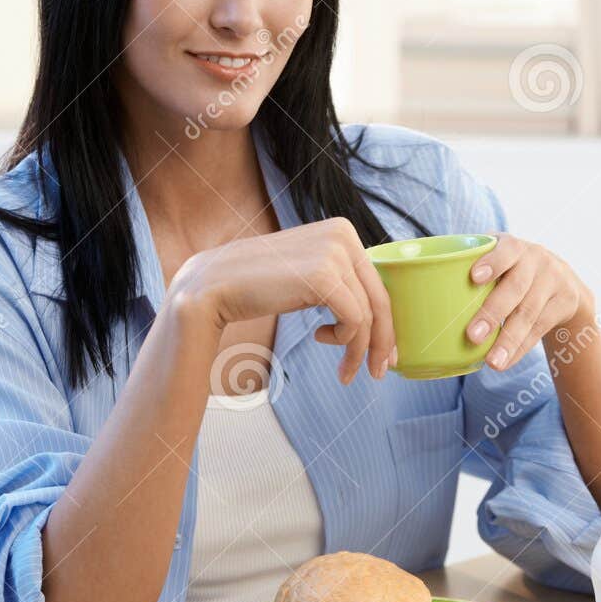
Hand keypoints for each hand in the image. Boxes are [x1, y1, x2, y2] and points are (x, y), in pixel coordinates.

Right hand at [166, 217, 395, 383]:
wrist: (214, 286)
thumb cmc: (260, 285)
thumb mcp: (308, 274)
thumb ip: (340, 281)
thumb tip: (377, 316)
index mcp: (343, 229)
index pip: (376, 282)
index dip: (386, 322)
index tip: (385, 353)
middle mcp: (343, 234)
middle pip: (380, 298)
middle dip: (383, 342)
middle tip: (379, 372)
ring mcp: (335, 252)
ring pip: (369, 315)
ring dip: (359, 350)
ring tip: (345, 371)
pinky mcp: (325, 276)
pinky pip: (355, 320)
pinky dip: (346, 343)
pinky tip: (319, 340)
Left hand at [463, 234, 594, 370]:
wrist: (565, 283)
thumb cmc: (512, 272)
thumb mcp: (499, 260)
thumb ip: (466, 265)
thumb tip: (410, 283)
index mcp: (513, 247)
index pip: (505, 249)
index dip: (491, 262)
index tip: (474, 277)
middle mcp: (536, 260)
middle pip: (516, 288)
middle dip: (493, 312)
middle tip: (472, 336)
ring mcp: (554, 282)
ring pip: (529, 314)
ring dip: (508, 340)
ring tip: (491, 362)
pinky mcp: (564, 304)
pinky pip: (540, 330)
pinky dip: (520, 348)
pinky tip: (503, 362)